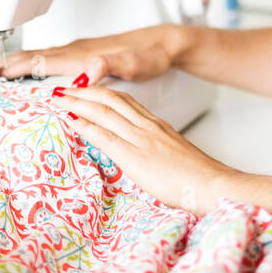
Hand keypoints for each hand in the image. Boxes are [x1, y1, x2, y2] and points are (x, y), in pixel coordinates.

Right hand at [0, 24, 186, 82]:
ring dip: (18, 63)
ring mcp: (80, 51)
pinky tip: (31, 70)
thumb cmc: (149, 55)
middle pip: (34, 56)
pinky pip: (51, 58)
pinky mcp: (84, 54)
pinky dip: (33, 62)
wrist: (162, 44)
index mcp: (82, 56)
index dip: (16, 68)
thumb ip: (110, 66)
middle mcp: (77, 51)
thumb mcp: (133, 65)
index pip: (41, 61)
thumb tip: (89, 70)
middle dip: (8, 64)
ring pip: (41, 56)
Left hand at [59, 84, 235, 216]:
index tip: (85, 90)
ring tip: (59, 97)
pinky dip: (85, 125)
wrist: (212, 185)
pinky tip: (71, 120)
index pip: (125, 102)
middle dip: (85, 91)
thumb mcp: (176, 156)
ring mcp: (141, 139)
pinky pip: (105, 136)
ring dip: (78, 102)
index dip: (102, 94)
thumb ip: (159, 151)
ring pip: (105, 111)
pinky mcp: (135, 156)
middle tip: (64, 87)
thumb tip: (147, 158)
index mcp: (157, 126)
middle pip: (111, 100)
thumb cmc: (198, 178)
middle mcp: (148, 126)